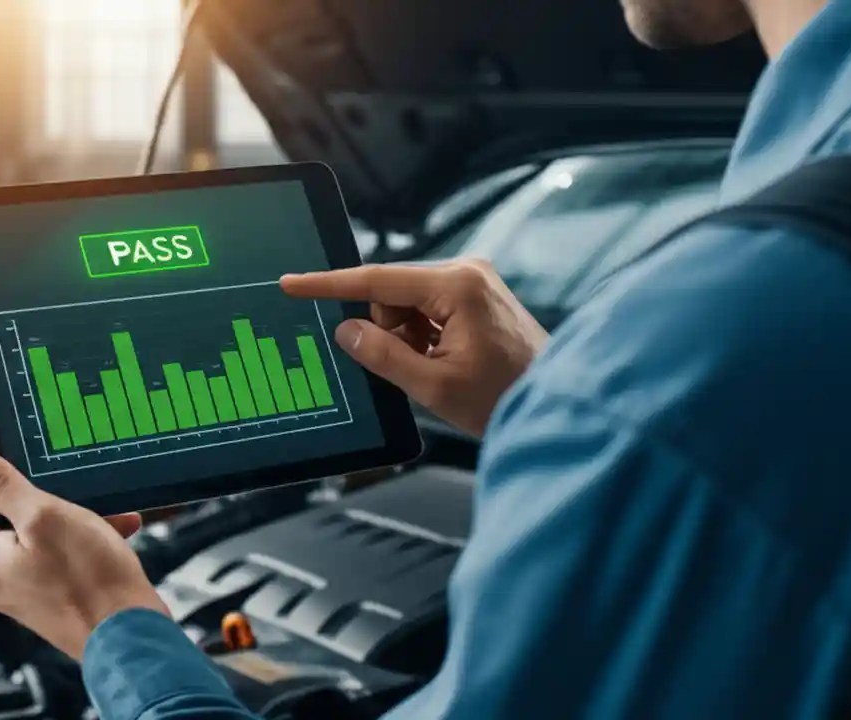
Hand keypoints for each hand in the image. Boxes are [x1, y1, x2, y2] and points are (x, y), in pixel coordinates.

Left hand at [0, 444, 168, 659]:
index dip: (3, 476)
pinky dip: (85, 542)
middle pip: (10, 518)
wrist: (129, 634)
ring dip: (74, 519)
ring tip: (108, 513)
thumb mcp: (44, 515)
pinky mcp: (52, 601)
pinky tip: (117, 532)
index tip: (33, 467)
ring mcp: (23, 593)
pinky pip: (61, 559)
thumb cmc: (88, 577)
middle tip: (77, 492)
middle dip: (48, 500)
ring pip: (42, 536)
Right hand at [281, 261, 546, 436]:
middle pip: (391, 292)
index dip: (329, 285)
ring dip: (407, 337)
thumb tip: (347, 330)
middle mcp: (467, 272)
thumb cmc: (504, 399)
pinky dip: (422, 336)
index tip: (292, 284)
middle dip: (388, 330)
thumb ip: (383, 355)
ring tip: (439, 367)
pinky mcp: (477, 294)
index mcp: (457, 286)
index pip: (377, 280)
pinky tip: (446, 360)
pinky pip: (426, 308)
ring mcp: (474, 281)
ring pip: (406, 303)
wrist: (558, 405)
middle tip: (417, 366)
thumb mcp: (434, 386)